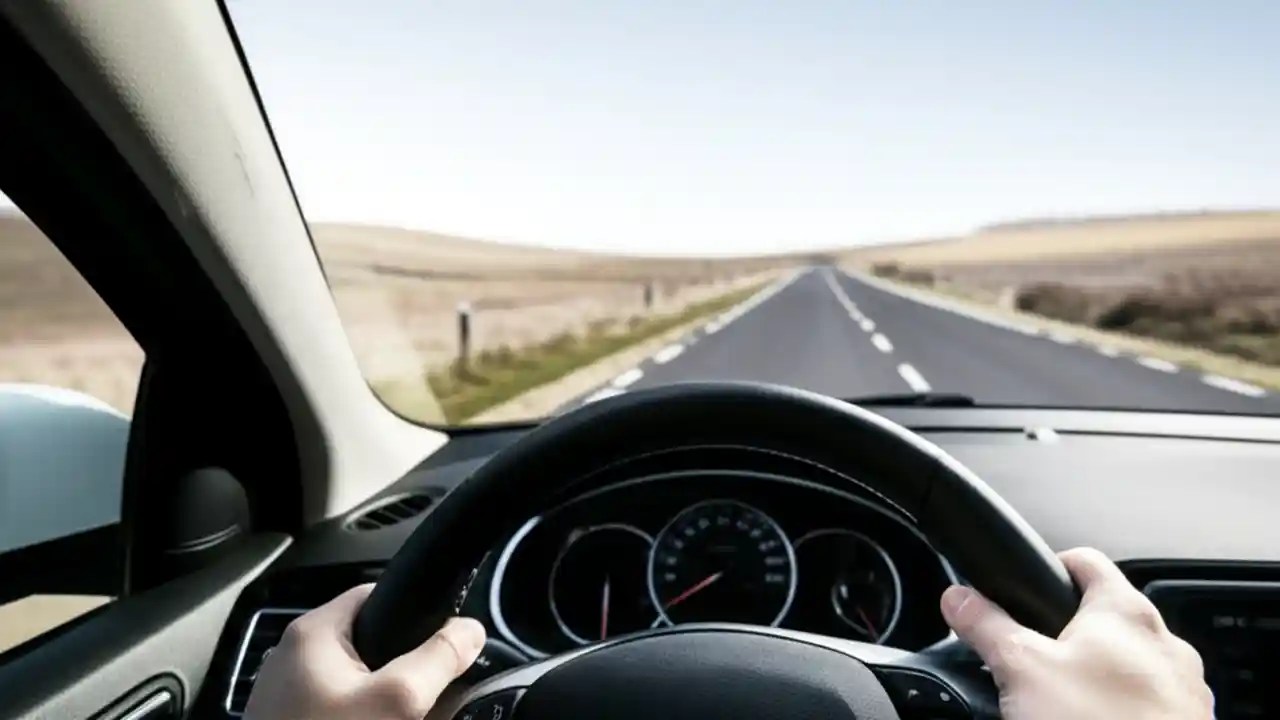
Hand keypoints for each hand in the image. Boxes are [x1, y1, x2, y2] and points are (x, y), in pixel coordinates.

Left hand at [245, 583, 485, 719]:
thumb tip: (471, 630)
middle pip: (370, 642)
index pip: (379, 596)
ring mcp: (287, 693)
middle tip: (429, 696)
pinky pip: (337, 707)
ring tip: (406, 717)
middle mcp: (294, 654)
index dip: (417, 615)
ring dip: (385, 699)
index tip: (445, 644)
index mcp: (314, 631)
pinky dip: (361, 716)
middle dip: (405, 667)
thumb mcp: (396, 702)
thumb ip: (438, 660)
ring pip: (355, 681)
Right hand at [940, 547, 1212, 718]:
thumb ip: (987, 627)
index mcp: (1125, 611)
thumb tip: (958, 598)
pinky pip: (1150, 702)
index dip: (1051, 567)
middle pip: (1107, 617)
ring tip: (1066, 701)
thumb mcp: (1022, 669)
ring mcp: (1184, 685)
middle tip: (1037, 660)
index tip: (1030, 587)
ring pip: (1131, 662)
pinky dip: (1124, 707)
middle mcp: (1165, 641)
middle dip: (1071, 635)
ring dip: (1101, 673)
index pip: (1085, 560)